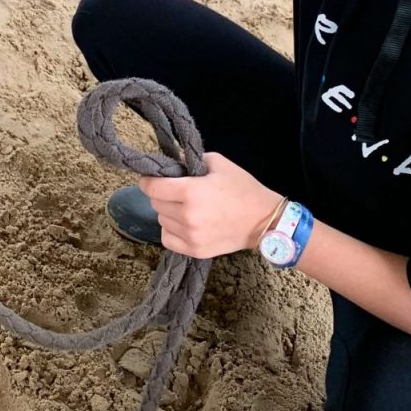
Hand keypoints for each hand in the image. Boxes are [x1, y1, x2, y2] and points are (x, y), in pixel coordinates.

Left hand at [138, 153, 281, 258]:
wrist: (262, 220)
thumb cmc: (241, 188)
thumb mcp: (217, 163)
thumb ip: (190, 160)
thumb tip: (170, 162)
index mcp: (191, 192)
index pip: (152, 188)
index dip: (147, 181)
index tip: (150, 178)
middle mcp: (187, 216)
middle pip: (156, 204)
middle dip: (162, 195)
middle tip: (177, 191)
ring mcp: (191, 236)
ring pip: (161, 220)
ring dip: (168, 212)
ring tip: (185, 207)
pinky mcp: (195, 251)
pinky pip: (167, 238)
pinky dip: (171, 230)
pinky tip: (184, 223)